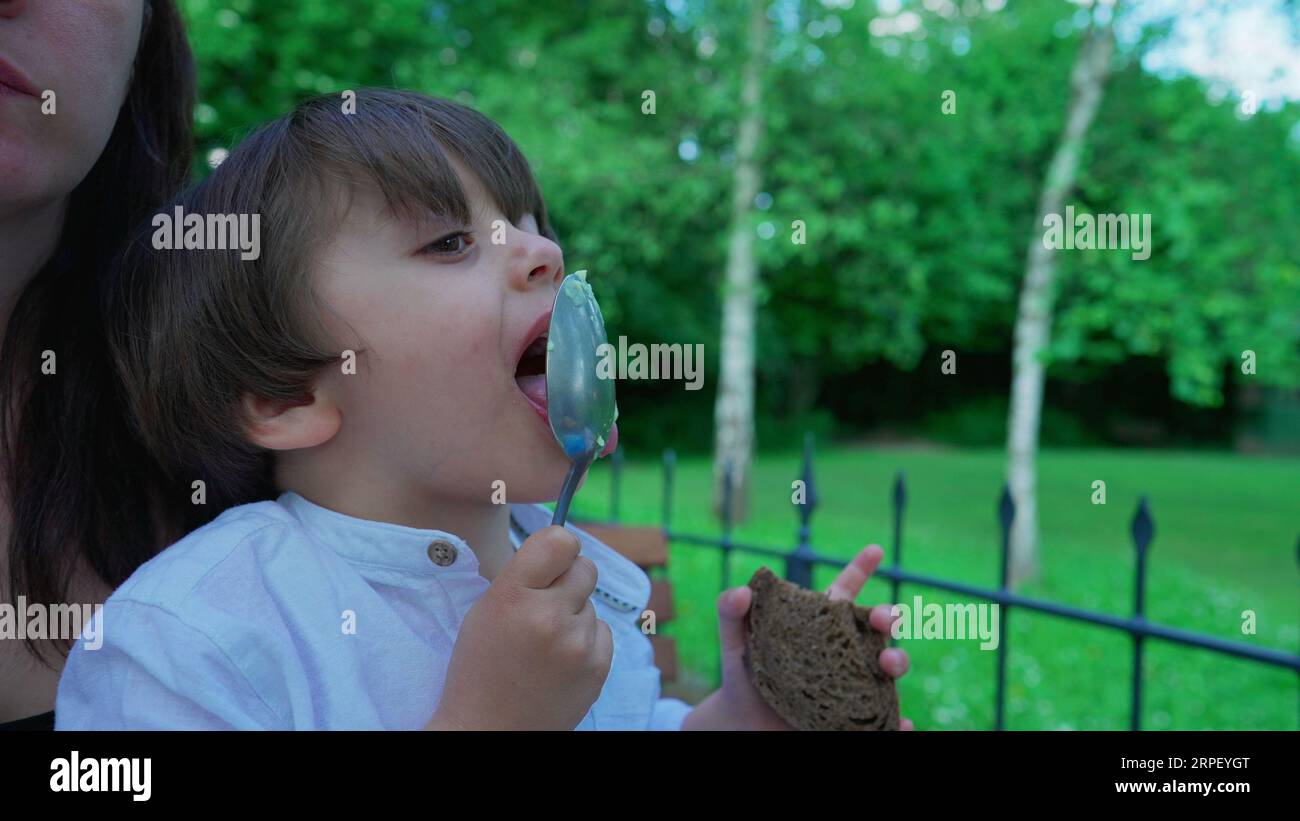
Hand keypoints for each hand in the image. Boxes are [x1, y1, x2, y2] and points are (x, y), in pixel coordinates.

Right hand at [429, 526, 612, 729]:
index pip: (561, 540)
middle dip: (568, 581)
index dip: (559, 548)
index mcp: (513, 595)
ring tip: (544, 646)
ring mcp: (577, 645)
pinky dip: (586, 642)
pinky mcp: (597, 668)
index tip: (551, 561)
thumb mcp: (486, 609)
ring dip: (573, 616)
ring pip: (591, 604)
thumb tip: (568, 544)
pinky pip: (602, 632)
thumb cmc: (482, 666)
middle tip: (544, 607)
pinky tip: (559, 662)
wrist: (488, 730)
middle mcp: (548, 617)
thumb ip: (525, 574)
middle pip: (585, 568)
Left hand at [683, 544, 913, 730]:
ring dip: (898, 660)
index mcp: (820, 624)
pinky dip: (900, 723)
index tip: (875, 549)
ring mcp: (854, 683)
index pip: (845, 590)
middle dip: (889, 617)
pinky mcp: (854, 717)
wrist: (743, 723)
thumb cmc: (744, 676)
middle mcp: (844, 650)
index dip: (861, 568)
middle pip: (877, 627)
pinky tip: (905, 724)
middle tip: (884, 620)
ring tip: (889, 664)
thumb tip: (742, 591)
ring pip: (888, 669)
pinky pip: (884, 721)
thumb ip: (732, 613)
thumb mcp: (735, 642)